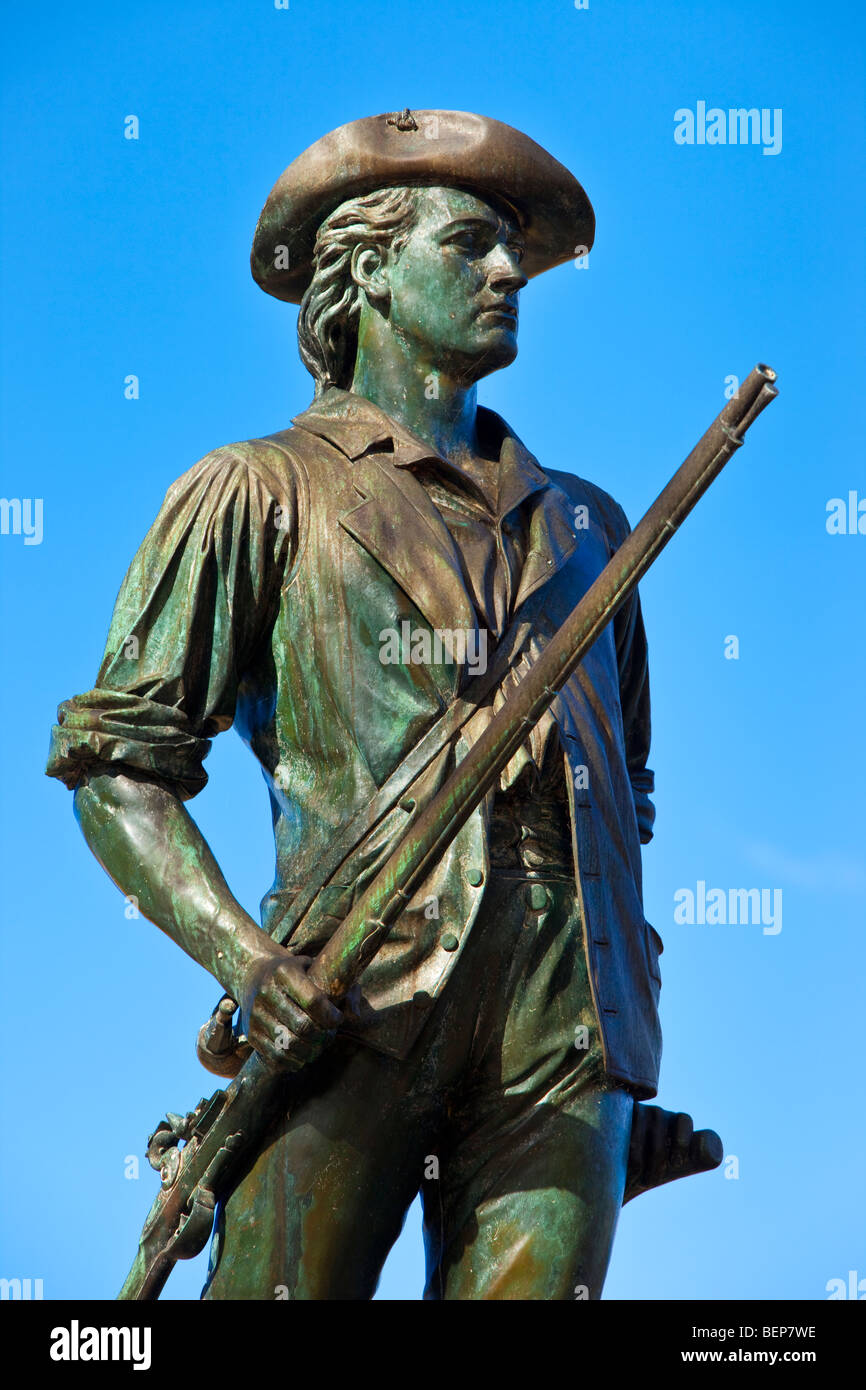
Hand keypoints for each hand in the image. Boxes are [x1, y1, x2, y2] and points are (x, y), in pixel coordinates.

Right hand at [236, 944, 343, 1072]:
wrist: (256, 975)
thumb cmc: (299, 974)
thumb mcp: (322, 970)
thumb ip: (345, 989)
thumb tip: (356, 1015)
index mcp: (285, 971)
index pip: (313, 1000)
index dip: (330, 1016)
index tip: (338, 1019)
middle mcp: (266, 991)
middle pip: (302, 1026)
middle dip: (322, 1037)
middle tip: (329, 1035)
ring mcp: (255, 1014)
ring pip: (289, 1045)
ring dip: (310, 1052)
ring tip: (318, 1046)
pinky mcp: (251, 1033)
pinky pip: (275, 1057)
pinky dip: (294, 1062)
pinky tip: (303, 1054)